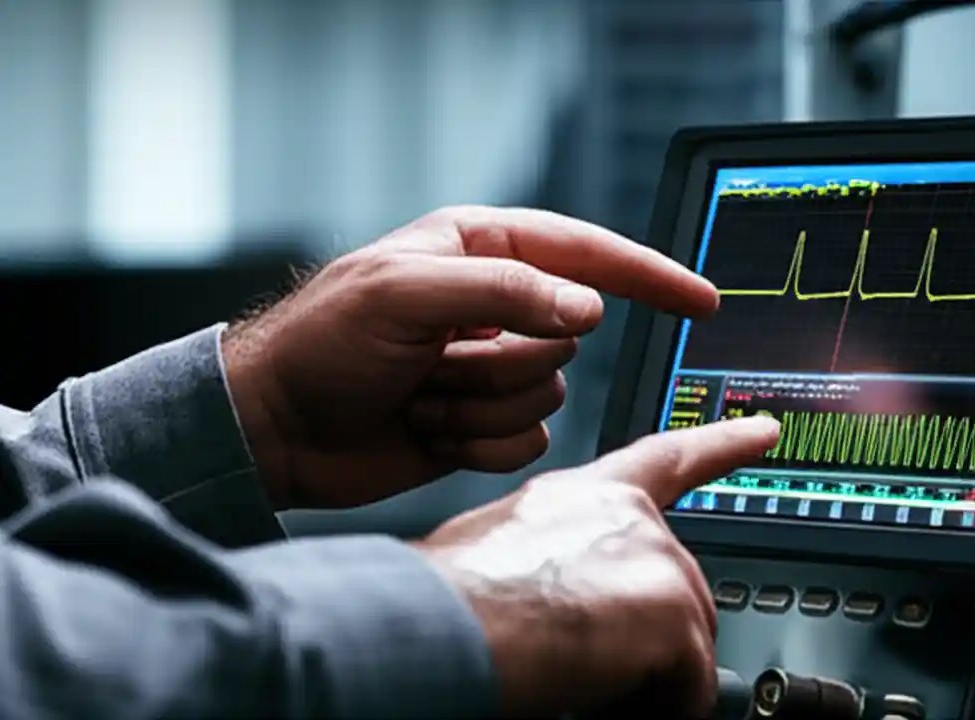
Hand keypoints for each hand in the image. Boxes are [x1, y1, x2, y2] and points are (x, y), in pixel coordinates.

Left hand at [222, 206, 717, 508]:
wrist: (274, 428)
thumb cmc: (319, 344)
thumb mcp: (404, 293)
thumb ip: (504, 291)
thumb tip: (588, 308)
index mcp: (480, 251)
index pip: (587, 255)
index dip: (648, 276)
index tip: (700, 299)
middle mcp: (493, 308)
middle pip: (566, 342)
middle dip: (499, 364)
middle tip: (432, 364)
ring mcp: (488, 369)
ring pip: (548, 398)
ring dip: (479, 406)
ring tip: (419, 396)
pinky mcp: (480, 424)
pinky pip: (527, 443)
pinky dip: (477, 443)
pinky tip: (425, 428)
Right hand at [418, 415, 780, 718]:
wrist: (436, 624)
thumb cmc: (447, 599)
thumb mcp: (505, 554)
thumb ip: (562, 556)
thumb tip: (575, 598)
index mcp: (583, 495)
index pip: (665, 460)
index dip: (722, 442)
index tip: (767, 430)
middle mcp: (628, 514)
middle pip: (682, 589)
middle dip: (652, 639)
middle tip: (589, 663)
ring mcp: (656, 555)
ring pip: (690, 642)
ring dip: (647, 678)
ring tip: (579, 677)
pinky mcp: (673, 607)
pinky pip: (693, 688)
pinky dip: (659, 711)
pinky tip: (604, 699)